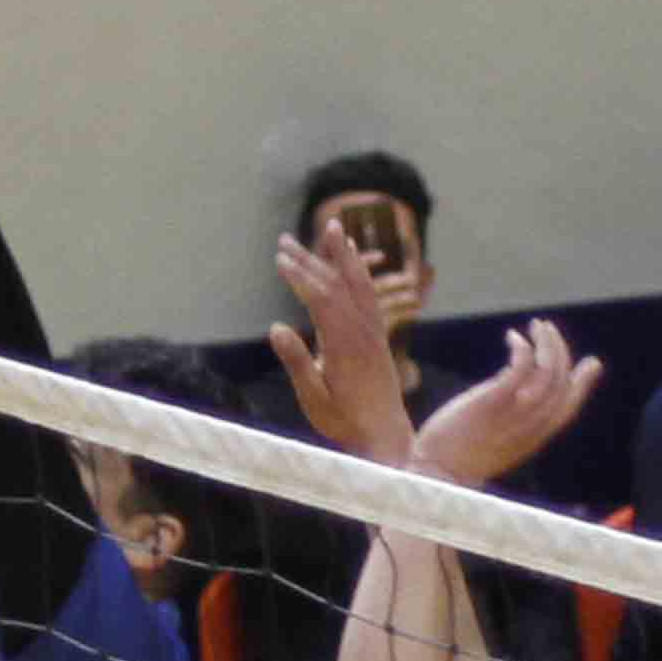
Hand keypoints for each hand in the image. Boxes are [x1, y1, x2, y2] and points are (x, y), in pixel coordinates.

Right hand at [267, 224, 415, 465]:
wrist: (385, 433)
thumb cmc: (345, 421)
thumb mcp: (314, 398)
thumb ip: (298, 362)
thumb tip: (276, 327)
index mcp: (345, 345)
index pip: (321, 299)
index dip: (300, 276)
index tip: (280, 259)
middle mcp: (363, 331)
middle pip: (336, 284)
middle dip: (311, 258)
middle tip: (285, 238)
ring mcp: (374, 331)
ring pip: (358, 283)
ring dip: (343, 254)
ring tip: (333, 227)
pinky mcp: (378, 335)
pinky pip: (369, 294)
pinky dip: (360, 272)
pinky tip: (353, 260)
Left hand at [408, 317, 599, 488]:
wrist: (434, 473)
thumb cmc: (460, 459)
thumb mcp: (498, 446)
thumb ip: (516, 428)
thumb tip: (520, 410)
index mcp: (535, 437)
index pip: (570, 407)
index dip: (583, 383)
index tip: (591, 363)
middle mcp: (530, 424)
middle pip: (561, 381)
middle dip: (561, 350)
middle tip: (548, 329)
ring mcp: (513, 412)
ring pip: (547, 370)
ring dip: (547, 342)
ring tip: (537, 325)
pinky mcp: (491, 401)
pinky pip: (520, 366)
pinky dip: (523, 346)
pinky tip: (512, 336)